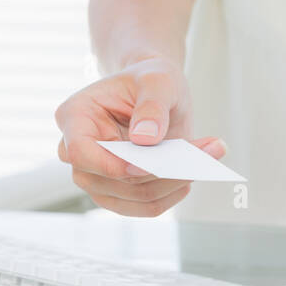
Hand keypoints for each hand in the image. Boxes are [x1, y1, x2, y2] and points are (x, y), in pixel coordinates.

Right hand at [55, 56, 226, 216]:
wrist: (158, 91)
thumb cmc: (151, 79)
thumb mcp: (158, 79)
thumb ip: (152, 105)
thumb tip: (145, 138)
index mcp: (76, 116)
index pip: (79, 152)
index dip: (109, 164)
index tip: (145, 164)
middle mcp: (79, 150)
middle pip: (109, 180)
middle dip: (155, 175)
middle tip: (199, 158)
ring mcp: (97, 174)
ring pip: (130, 197)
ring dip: (171, 184)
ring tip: (209, 156)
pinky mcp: (119, 190)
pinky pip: (143, 206)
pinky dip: (171, 193)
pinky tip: (193, 174)